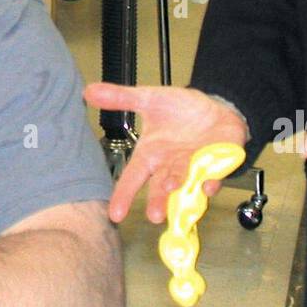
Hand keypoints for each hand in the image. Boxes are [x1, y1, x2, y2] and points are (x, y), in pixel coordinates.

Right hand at [83, 83, 247, 224]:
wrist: (213, 106)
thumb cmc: (179, 110)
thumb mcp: (148, 99)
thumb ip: (121, 98)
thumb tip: (88, 91)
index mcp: (152, 155)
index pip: (133, 177)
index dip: (124, 195)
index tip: (115, 214)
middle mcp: (171, 167)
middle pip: (161, 187)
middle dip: (158, 201)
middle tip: (155, 215)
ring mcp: (195, 167)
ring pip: (186, 182)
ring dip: (181, 189)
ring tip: (174, 190)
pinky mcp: (218, 162)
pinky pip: (214, 174)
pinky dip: (212, 180)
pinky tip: (208, 185)